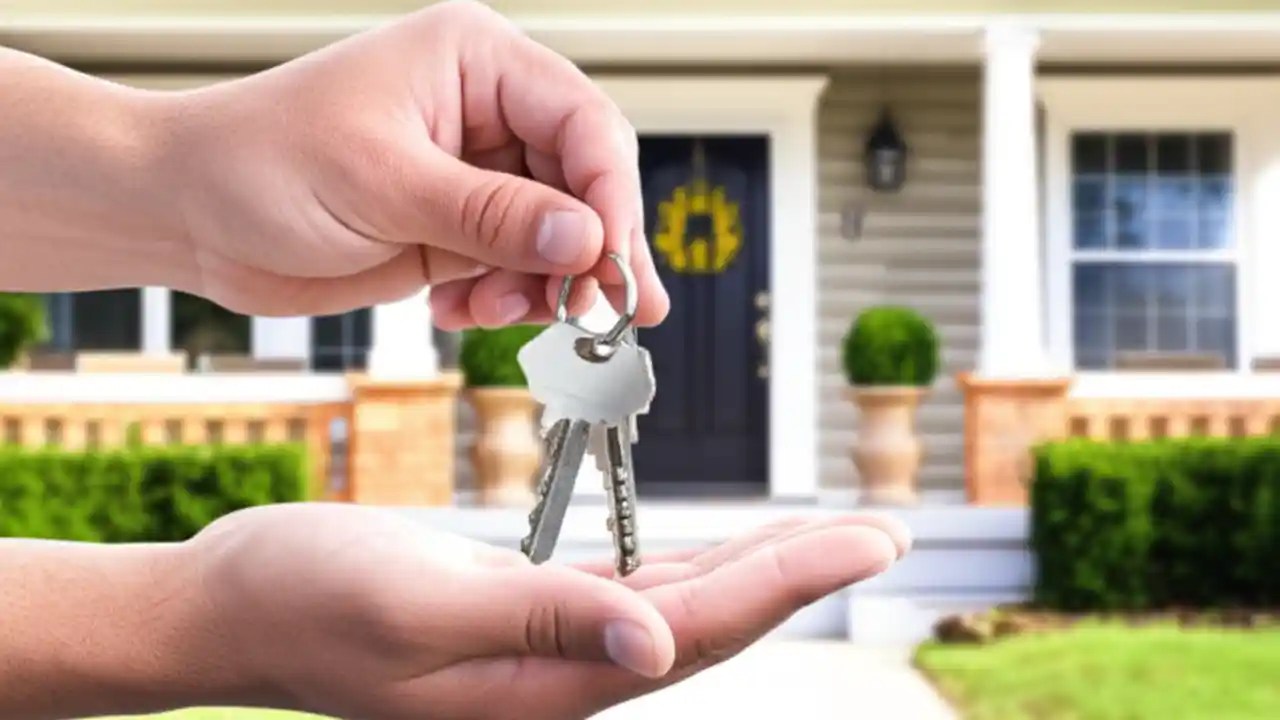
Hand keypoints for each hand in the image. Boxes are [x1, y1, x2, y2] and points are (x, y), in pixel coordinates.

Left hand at [158, 0, 666, 326]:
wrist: (188, 214)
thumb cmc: (261, 163)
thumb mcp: (384, 185)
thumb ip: (493, 216)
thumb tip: (588, 241)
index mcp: (476, 62)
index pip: (584, 124)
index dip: (610, 199)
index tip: (611, 267)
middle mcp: (485, 112)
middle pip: (584, 183)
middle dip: (589, 253)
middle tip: (604, 315)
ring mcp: (473, 173)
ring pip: (556, 235)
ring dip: (543, 287)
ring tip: (498, 313)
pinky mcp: (455, 226)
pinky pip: (515, 269)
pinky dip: (504, 300)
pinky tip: (458, 312)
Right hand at [186, 503, 910, 719]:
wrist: (235, 603)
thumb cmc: (304, 600)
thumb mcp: (415, 605)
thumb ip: (539, 621)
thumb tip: (660, 645)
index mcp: (545, 685)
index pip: (698, 630)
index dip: (791, 581)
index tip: (869, 540)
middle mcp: (562, 675)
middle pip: (711, 621)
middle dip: (801, 574)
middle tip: (885, 531)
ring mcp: (545, 646)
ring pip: (680, 603)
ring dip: (757, 566)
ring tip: (831, 534)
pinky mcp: (523, 611)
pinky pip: (629, 586)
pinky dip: (689, 561)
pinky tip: (724, 545)